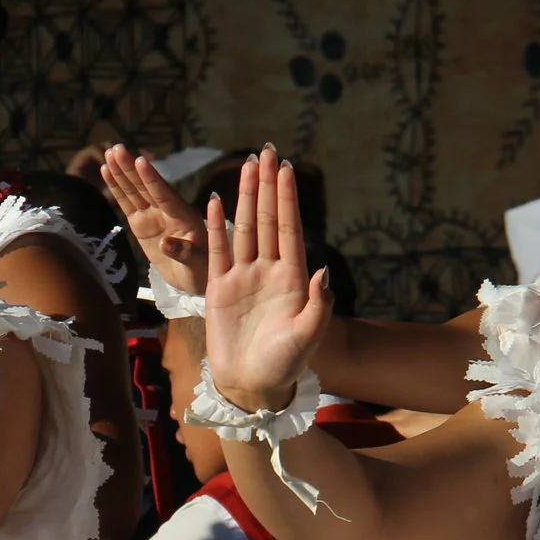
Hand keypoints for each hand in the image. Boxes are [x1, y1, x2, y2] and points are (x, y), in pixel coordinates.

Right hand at [98, 145, 205, 295]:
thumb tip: (166, 243)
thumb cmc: (202, 268)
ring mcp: (152, 215)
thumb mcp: (198, 263)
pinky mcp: (141, 223)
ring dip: (121, 172)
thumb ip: (184, 252)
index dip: (152, 179)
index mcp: (183, 216)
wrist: (195, 276)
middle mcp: (166, 210)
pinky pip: (127, 202)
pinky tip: (107, 172)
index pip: (164, 194)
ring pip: (134, 190)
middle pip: (145, 187)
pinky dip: (117, 188)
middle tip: (117, 149)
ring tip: (109, 154)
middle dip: (131, 168)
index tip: (140, 161)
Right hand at [201, 145, 329, 411]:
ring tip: (246, 166)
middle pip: (267, 220)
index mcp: (293, 279)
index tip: (288, 170)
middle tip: (267, 152)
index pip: (290, 229)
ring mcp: (243, 278)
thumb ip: (319, 305)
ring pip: (244, 228)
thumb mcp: (309, 337)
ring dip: (245, 197)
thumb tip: (323, 271)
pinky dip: (216, 227)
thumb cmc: (286, 365)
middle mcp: (269, 272)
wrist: (253, 387)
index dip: (288, 199)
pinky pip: (217, 251)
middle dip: (267, 186)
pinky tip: (215, 202)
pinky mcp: (219, 289)